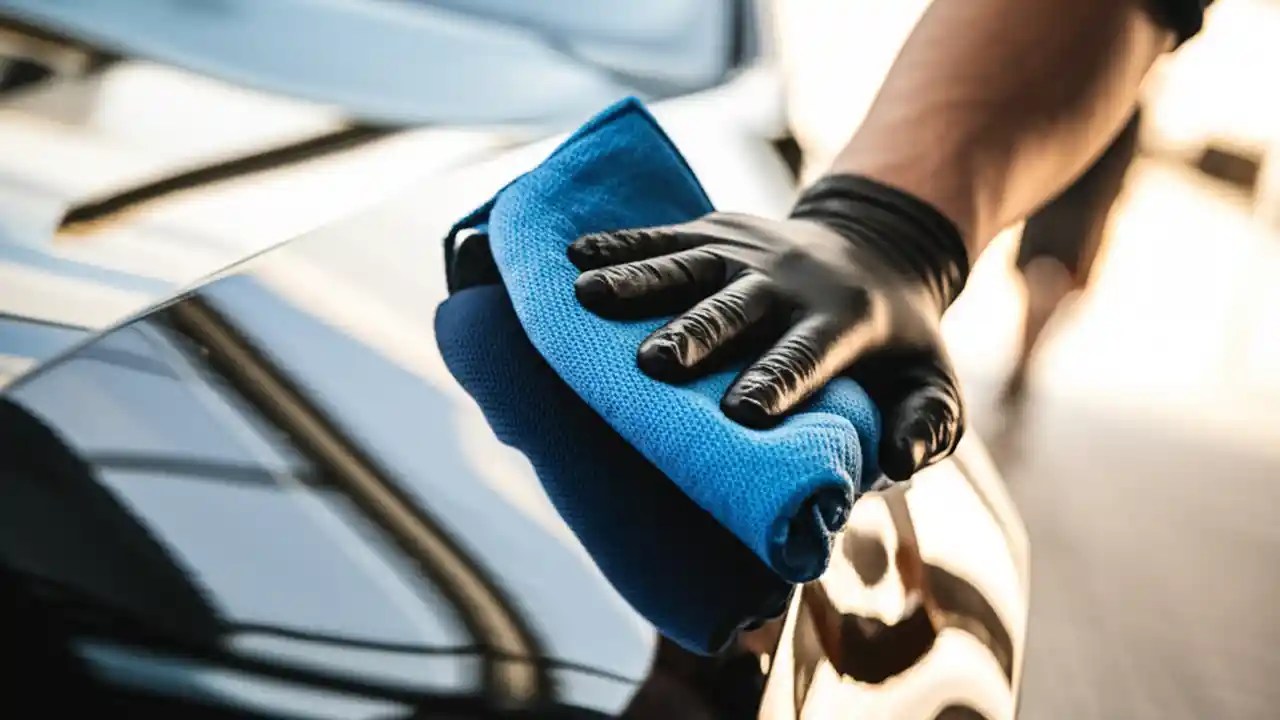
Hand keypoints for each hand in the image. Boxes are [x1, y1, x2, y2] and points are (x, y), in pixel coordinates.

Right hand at [568, 175, 968, 479]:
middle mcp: (790, 281)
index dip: (778, 381)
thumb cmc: (896, 343)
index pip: (808, 354)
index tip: (740, 413)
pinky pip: (664, 236)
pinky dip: (620, 245)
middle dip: (695, 333)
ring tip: (584, 296)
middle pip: (736, 308)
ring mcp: (748, 250)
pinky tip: (572, 257)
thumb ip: (927, 426)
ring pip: (688, 264)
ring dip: (637, 281)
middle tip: (654, 363)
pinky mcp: (716, 233)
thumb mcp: (933, 384)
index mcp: (843, 322)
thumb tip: (896, 461)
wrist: (879, 246)